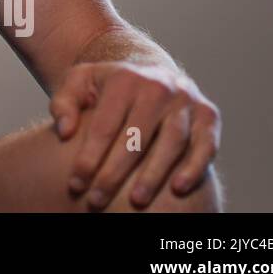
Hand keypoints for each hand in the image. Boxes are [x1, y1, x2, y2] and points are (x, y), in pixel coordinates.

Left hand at [50, 61, 220, 208]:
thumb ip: (64, 103)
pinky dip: (194, 167)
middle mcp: (158, 87)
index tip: (75, 184)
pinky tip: (178, 189)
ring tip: (136, 201)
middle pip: (136, 137)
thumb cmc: (107, 87)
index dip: (88, 158)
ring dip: (154, 174)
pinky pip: (206, 144)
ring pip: (172, 141)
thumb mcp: (79, 83)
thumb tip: (64, 131)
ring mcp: (186, 100)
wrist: (150, 72)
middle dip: (114, 173)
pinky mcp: (208, 115)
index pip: (104, 126)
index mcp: (124, 79)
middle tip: (97, 201)